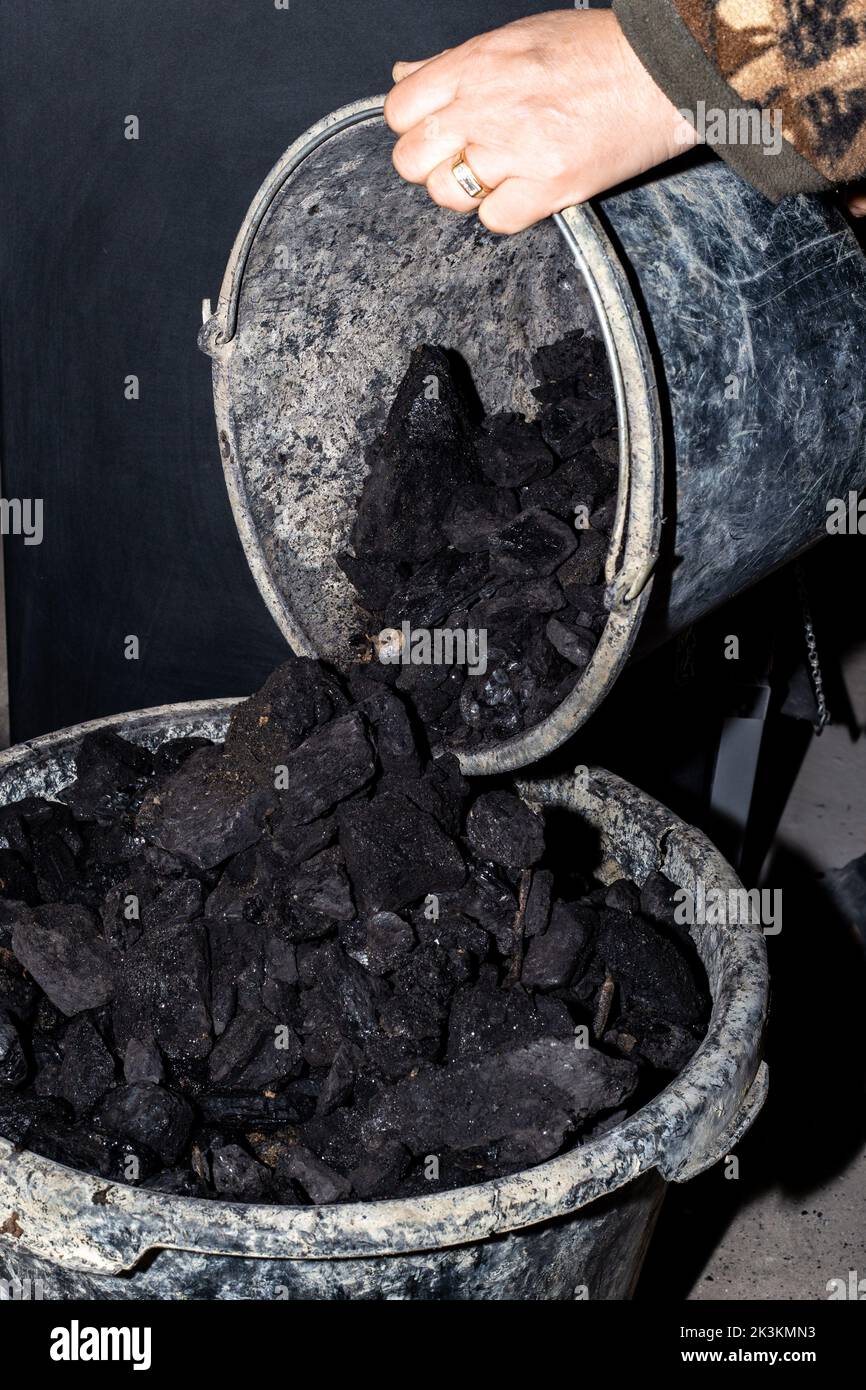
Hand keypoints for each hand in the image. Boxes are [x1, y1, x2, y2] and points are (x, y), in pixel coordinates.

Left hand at [384, 9, 696, 233]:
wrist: (661, 69)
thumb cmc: (594, 51)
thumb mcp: (515, 38)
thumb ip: (455, 64)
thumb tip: (405, 76)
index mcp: (477, 64)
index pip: (400, 109)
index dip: (412, 126)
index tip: (436, 130)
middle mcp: (488, 106)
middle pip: (412, 159)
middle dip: (430, 164)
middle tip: (463, 158)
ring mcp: (516, 149)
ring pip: (447, 194)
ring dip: (466, 192)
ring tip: (499, 174)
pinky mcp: (548, 186)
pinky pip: (494, 220)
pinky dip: (505, 212)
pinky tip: (526, 190)